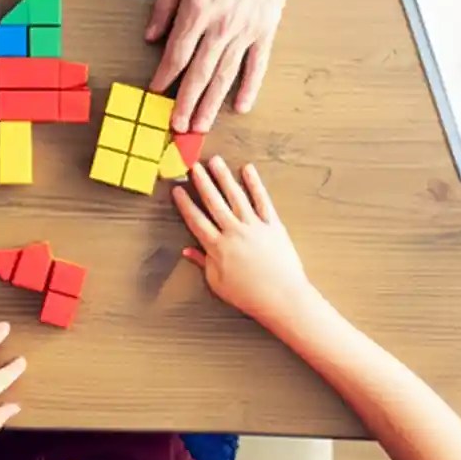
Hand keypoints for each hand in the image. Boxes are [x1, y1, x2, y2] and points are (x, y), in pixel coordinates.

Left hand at [146, 0, 293, 132]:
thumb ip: (164, 5)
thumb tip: (151, 36)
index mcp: (197, 11)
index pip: (176, 54)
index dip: (164, 77)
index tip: (155, 93)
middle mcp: (221, 27)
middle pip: (199, 74)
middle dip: (186, 104)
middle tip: (177, 128)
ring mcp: (246, 31)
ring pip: (225, 76)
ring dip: (211, 104)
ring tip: (201, 126)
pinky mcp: (266, 30)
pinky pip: (257, 66)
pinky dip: (249, 87)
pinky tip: (240, 106)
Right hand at [173, 157, 313, 326]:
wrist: (282, 298)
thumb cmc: (249, 295)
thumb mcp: (218, 283)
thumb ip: (203, 262)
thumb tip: (187, 250)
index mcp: (218, 247)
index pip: (196, 220)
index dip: (185, 204)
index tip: (177, 190)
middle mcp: (234, 232)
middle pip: (214, 202)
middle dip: (202, 182)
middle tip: (193, 167)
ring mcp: (254, 226)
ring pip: (235, 196)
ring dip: (224, 177)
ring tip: (215, 161)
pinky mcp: (273, 225)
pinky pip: (262, 200)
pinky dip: (255, 184)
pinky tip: (248, 170)